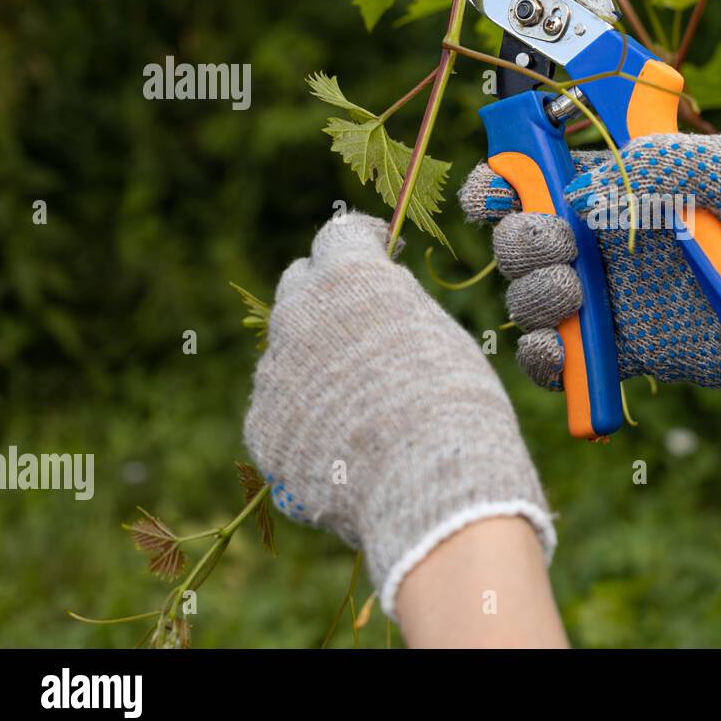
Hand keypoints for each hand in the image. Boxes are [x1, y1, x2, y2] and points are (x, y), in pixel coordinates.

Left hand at [243, 212, 554, 619]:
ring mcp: (274, 374)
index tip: (381, 248)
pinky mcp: (263, 428)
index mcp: (350, 280)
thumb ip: (398, 312)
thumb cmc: (458, 405)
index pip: (339, 234)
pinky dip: (305, 418)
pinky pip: (280, 410)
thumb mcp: (441, 336)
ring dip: (315, 360)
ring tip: (362, 400)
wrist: (431, 486)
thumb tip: (379, 311)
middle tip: (361, 317)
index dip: (362, 239)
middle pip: (298, 284)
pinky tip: (345, 444)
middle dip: (326, 292)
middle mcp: (300, 316)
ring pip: (287, 352)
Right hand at [459, 133, 720, 420]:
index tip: (496, 192)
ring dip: (533, 296)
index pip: (535, 176)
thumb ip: (657, 161)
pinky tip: (566, 348)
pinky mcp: (623, 350)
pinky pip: (560, 359)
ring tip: (576, 293)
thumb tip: (587, 193)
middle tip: (561, 245)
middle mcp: (603, 241)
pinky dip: (548, 358)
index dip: (501, 180)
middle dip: (521, 241)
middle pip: (519, 239)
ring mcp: (610, 297)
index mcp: (618, 188)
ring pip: (529, 299)